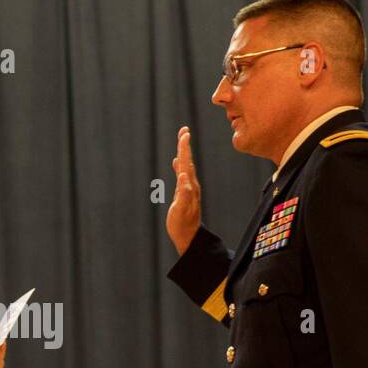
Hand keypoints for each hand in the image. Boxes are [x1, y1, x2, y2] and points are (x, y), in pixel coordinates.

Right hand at [166, 125, 201, 255]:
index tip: (185, 134)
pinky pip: (182, 175)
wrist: (188, 237)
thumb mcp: (181, 211)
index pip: (186, 163)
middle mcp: (190, 185)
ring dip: (184, 152)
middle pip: (187, 161)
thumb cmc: (182, 226)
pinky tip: (177, 162)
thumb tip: (183, 178)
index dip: (184, 148)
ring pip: (185, 166)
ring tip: (182, 141)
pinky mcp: (184, 193)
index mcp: (189, 186)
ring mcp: (188, 189)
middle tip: (184, 130)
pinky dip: (180, 166)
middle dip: (184, 145)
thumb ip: (183, 194)